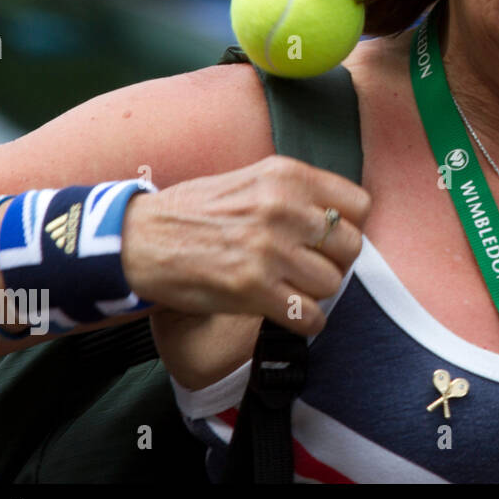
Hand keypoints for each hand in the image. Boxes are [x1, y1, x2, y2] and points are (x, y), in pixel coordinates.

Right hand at [121, 155, 370, 335]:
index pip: (359, 205)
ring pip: (333, 283)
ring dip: (316, 292)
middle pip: (351, 246)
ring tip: (293, 288)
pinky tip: (289, 313)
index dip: (349, 226)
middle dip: (335, 262)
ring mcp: (269, 249)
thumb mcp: (253, 180)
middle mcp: (283, 208)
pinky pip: (310, 316)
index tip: (330, 237)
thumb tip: (341, 221)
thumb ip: (298, 193)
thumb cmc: (197, 211)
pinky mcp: (253, 288)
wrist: (140, 239)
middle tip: (311, 267)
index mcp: (286, 176)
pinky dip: (306, 322)